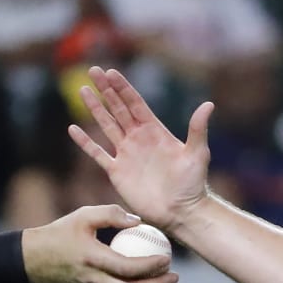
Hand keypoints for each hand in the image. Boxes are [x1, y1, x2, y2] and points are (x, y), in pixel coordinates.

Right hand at [22, 204, 178, 282]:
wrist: (30, 260)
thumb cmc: (58, 233)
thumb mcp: (84, 215)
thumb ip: (112, 214)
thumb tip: (139, 221)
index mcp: (93, 259)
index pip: (130, 268)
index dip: (152, 266)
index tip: (168, 259)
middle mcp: (93, 281)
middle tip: (174, 278)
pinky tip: (143, 282)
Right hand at [69, 66, 213, 229]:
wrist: (181, 212)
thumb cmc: (193, 184)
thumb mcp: (197, 154)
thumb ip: (198, 129)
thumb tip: (209, 104)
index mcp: (154, 131)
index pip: (135, 103)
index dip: (122, 87)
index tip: (111, 72)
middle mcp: (138, 139)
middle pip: (118, 109)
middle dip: (105, 90)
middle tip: (93, 70)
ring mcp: (126, 154)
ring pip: (106, 126)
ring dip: (94, 108)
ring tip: (83, 90)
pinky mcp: (117, 172)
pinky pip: (97, 154)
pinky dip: (85, 142)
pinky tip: (73, 129)